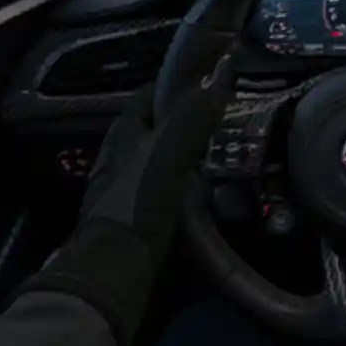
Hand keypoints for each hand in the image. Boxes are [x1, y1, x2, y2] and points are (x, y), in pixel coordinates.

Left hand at [16, 53, 233, 345]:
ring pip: (166, 163)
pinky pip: (173, 195)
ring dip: (194, 160)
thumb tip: (221, 75)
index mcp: (122, 135)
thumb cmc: (135, 203)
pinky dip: (192, 191)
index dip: (177, 84)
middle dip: (190, 124)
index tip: (212, 79)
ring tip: (230, 156)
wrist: (115, 270)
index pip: (149, 96)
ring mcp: (128, 191)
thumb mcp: (167, 153)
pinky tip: (215, 196)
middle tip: (230, 120)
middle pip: (160, 130)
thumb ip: (192, 116)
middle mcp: (121, 158)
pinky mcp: (140, 220)